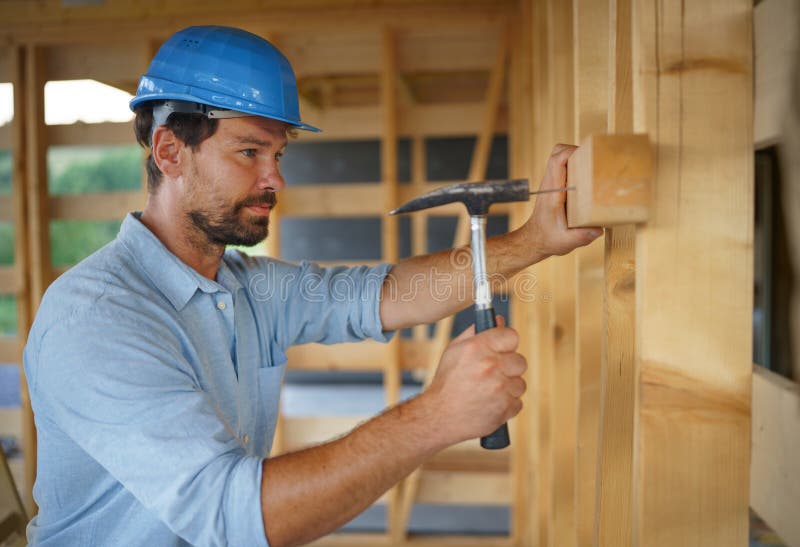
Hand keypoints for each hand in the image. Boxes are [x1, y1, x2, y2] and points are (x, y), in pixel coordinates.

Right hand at [425, 318, 526, 444]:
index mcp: (478, 347)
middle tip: (492, 374)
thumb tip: (499, 320)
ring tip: (488, 391)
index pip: (512, 336)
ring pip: (520, 383)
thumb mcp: (454, 350)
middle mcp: (490, 365)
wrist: (439, 416)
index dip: (507, 343)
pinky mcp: (505, 408)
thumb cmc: (447, 382)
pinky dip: (506, 404)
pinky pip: (518, 402)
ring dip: (508, 388)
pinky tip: (490, 404)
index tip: (502, 349)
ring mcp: (499, 388)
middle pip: (520, 361)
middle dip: (508, 367)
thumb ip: (477, 332)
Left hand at [523, 144, 602, 256]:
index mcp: (553, 192)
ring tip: (592, 166)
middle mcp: (550, 183)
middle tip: (593, 160)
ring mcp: (552, 182)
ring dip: (576, 156)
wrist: (535, 240)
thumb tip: (598, 228)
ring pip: (560, 156)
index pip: (557, 161)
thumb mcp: (566, 242)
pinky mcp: (556, 185)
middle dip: (576, 149)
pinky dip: (575, 164)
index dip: (571, 152)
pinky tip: (588, 176)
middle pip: (558, 152)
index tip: (588, 156)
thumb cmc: (549, 239)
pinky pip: (564, 165)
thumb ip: (581, 236)